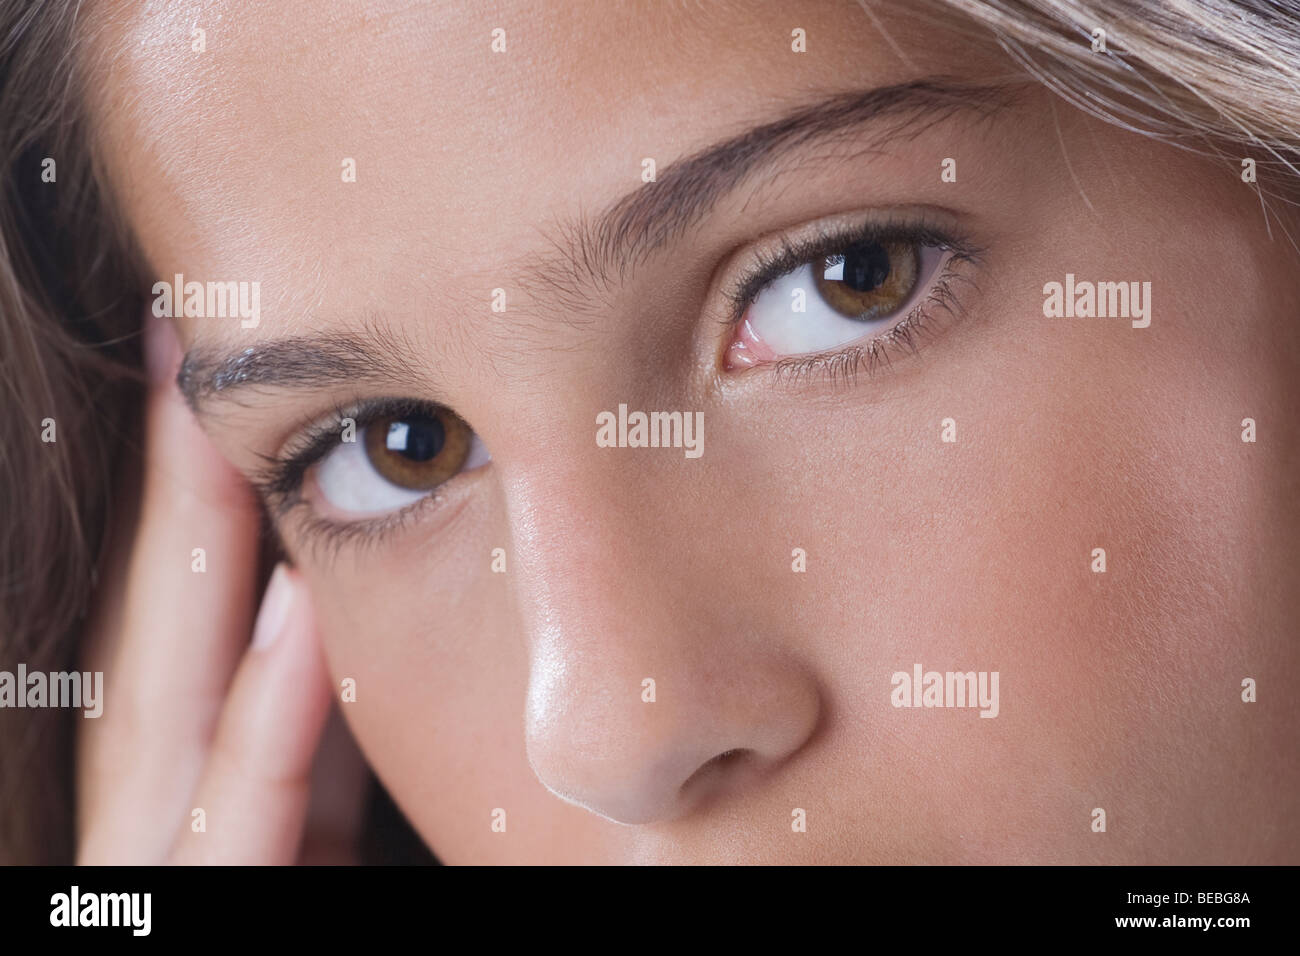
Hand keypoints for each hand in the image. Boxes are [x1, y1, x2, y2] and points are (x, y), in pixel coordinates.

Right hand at [75, 315, 360, 863]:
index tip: (199, 371)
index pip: (165, 614)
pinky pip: (240, 818)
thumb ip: (294, 735)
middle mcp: (147, 806)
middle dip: (161, 483)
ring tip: (208, 420)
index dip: (174, 489)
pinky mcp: (194, 908)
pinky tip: (289, 618)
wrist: (250, 952)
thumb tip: (314, 615)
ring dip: (191, 558)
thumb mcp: (296, 819)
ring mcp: (159, 864)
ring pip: (166, 696)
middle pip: (149, 621)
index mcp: (184, 777)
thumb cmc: (295, 891)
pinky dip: (262, 721)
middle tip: (180, 329)